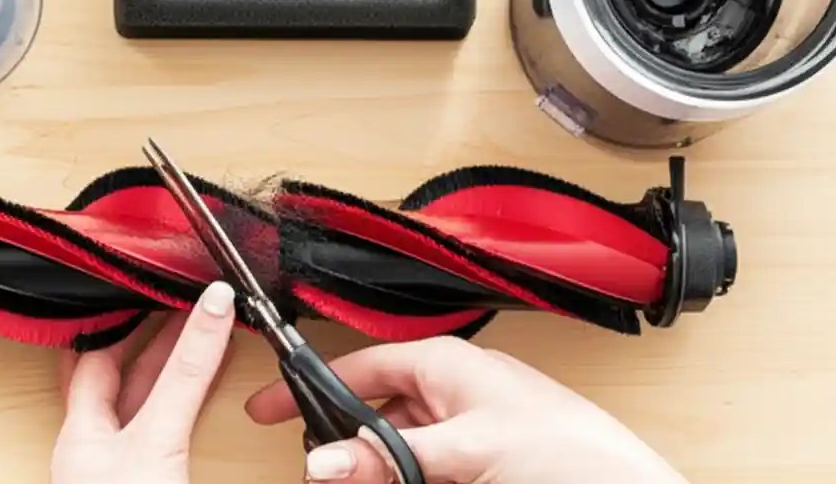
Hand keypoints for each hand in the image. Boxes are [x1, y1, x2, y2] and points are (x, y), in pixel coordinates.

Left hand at [51, 281, 235, 483]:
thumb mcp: (156, 437)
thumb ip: (184, 375)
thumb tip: (211, 307)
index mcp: (80, 428)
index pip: (97, 353)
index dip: (125, 319)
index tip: (152, 290)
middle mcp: (95, 445)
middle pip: (123, 376)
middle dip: (154, 339)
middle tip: (182, 305)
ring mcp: (120, 466)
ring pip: (147, 404)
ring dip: (175, 372)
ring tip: (202, 337)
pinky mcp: (148, 480)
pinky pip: (167, 431)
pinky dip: (187, 405)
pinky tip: (200, 399)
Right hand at [245, 337, 686, 483]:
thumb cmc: (570, 447)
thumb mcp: (466, 449)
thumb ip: (391, 456)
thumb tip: (325, 459)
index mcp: (444, 363)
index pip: (358, 368)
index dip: (310, 388)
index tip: (265, 409)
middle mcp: (450, 390)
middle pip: (371, 415)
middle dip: (344, 445)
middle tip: (319, 472)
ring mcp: (464, 429)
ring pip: (395, 449)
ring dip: (375, 469)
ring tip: (358, 482)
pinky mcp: (478, 461)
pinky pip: (422, 468)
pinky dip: (405, 478)